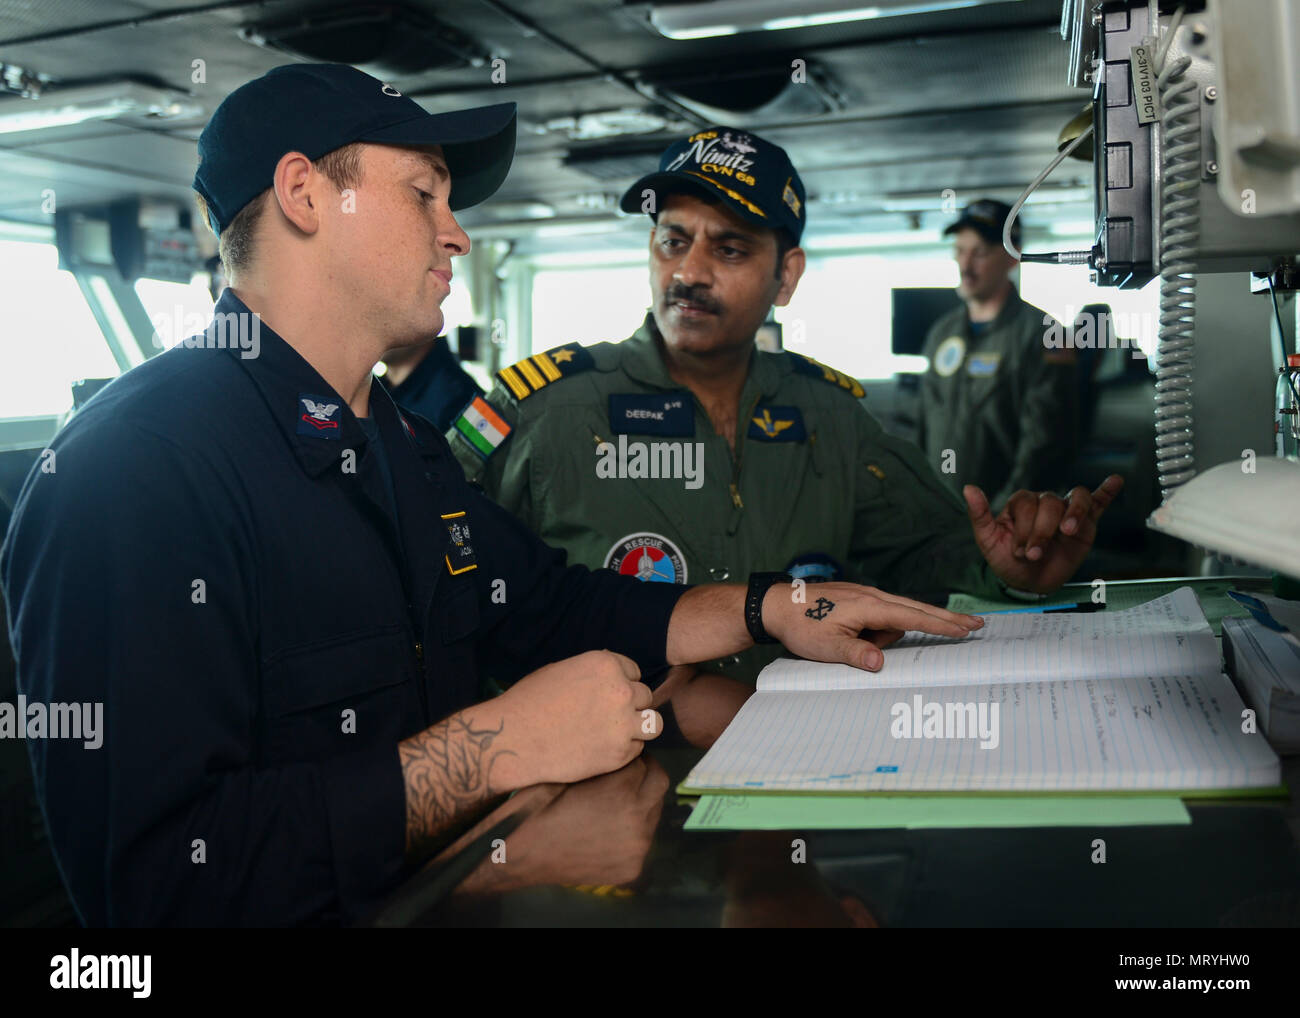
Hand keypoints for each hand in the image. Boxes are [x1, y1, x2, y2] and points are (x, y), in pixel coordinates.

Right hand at [441, 757, 668, 895]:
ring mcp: (637, 848)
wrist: (515, 855)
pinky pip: (642, 841)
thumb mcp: (567, 771)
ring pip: (653, 812)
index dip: (629, 756)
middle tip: (625, 774)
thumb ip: (601, 761)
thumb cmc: (536, 805)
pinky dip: (631, 833)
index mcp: (621, 790)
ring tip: (615, 802)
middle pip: (658, 785)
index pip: (644, 761)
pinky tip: (609, 830)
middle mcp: (637, 819)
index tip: (618, 756)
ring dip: (640, 802)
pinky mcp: (631, 868)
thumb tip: (623, 747)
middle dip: (644, 775)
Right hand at [494, 650, 659, 787]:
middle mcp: (621, 691)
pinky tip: (602, 748)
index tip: (606, 695)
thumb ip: (593, 673)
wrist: (514, 739)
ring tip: (618, 732)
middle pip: (644, 696)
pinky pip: (637, 748)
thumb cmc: (530, 702)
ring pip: (653, 723)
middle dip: (629, 704)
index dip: (621, 682)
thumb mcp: (562, 670)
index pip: (634, 671)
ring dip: (639, 726)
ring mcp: (624, 723)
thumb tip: (609, 677)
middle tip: (608, 716)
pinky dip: (625, 749)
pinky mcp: (620, 753)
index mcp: (606, 665)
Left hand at [761, 581, 982, 671]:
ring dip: (886, 637)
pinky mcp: (856, 599)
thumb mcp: (826, 647)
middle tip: (976, 625)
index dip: (942, 624)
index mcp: (869, 606)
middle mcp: (871, 596)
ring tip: (848, 646)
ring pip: (892, 617)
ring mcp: (864, 596)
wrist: (776, 605)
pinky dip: (880, 630)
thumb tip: (880, 663)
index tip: (967, 628)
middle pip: (916, 609)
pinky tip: (857, 641)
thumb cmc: (800, 626)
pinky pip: (878, 617)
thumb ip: (855, 654)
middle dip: (944, 619)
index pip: (913, 617)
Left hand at [965, 474, 1123, 593]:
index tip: (1022, 553)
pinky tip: (1115, 481)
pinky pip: (1098, 503)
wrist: (1028, 583)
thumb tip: (968, 488)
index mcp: (1021, 504)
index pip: (1027, 504)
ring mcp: (1066, 511)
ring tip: (1069, 531)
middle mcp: (1044, 503)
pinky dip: (1107, 492)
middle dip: (1042, 532)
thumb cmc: (1009, 560)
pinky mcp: (1086, 523)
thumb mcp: (989, 541)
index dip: (1024, 528)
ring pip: (1074, 499)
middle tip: (1035, 555)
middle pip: (1049, 503)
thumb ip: (979, 515)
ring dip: (1073, 513)